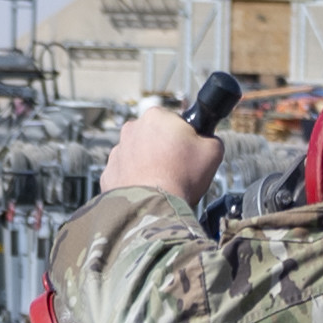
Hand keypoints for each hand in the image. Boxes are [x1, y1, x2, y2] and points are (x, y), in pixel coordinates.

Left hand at [101, 106, 222, 206]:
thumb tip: (208, 139)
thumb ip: (212, 139)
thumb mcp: (213, 152)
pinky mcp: (109, 172)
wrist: (153, 206)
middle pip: (155, 137)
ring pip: (139, 155)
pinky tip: (149, 192)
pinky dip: (137, 181)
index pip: (176, 123)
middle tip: (179, 170)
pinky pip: (127, 174)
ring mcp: (118, 150)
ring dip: (150, 165)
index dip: (187, 139)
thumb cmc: (181, 177)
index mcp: (157, 116)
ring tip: (164, 184)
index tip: (191, 154)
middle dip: (166, 150)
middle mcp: (132, 128)